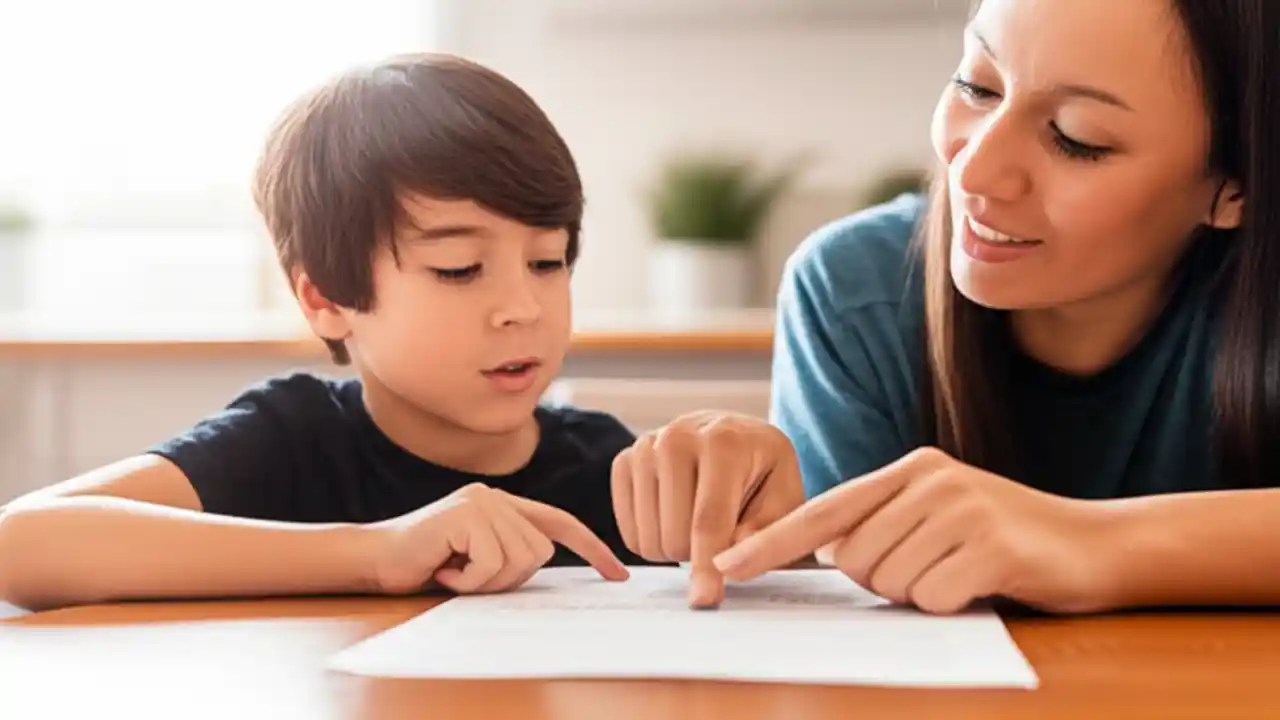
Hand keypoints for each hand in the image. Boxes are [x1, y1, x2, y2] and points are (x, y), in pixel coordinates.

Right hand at [369, 483, 628, 594]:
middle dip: (509, 578)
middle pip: (540, 552)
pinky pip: (491, 564)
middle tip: (469, 577)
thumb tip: (544, 563)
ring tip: (454, 572)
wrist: (375, 559)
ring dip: (486, 581)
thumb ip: (509, 552)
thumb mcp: (477, 557)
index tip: (618, 574)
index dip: (592, 548)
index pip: (559, 523)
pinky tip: (443, 570)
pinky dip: (468, 581)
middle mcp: (496, 496)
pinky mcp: (465, 514)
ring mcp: (480, 501)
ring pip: (519, 560)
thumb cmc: (425, 564)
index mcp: (504, 504)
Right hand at [611, 412, 804, 608]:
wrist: (735, 435)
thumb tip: (727, 566)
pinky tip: (675, 517)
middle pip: (674, 536)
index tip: (705, 602)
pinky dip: (654, 538)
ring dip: (676, 549)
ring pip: (648, 539)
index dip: (706, 568)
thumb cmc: (763, 472)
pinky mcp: (625, 461)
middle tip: (722, 535)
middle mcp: (677, 437)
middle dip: (698, 556)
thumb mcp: (784, 498)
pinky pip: (629, 532)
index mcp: (723, 442)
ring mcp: (645, 447)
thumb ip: (763, 533)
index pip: (708, 520)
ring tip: (700, 522)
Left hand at [714, 448, 1116, 613]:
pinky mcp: (990, 545)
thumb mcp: (942, 516)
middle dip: (883, 581)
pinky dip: (952, 605)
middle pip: (854, 559)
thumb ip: (887, 525)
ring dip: (921, 593)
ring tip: (964, 571)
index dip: (771, 542)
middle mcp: (929, 480)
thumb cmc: (1007, 539)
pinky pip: (932, 598)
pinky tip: (985, 583)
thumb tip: (827, 554)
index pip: (824, 511)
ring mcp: (961, 508)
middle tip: (936, 569)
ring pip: (890, 582)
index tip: (726, 565)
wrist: (1097, 543)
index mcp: (910, 469)